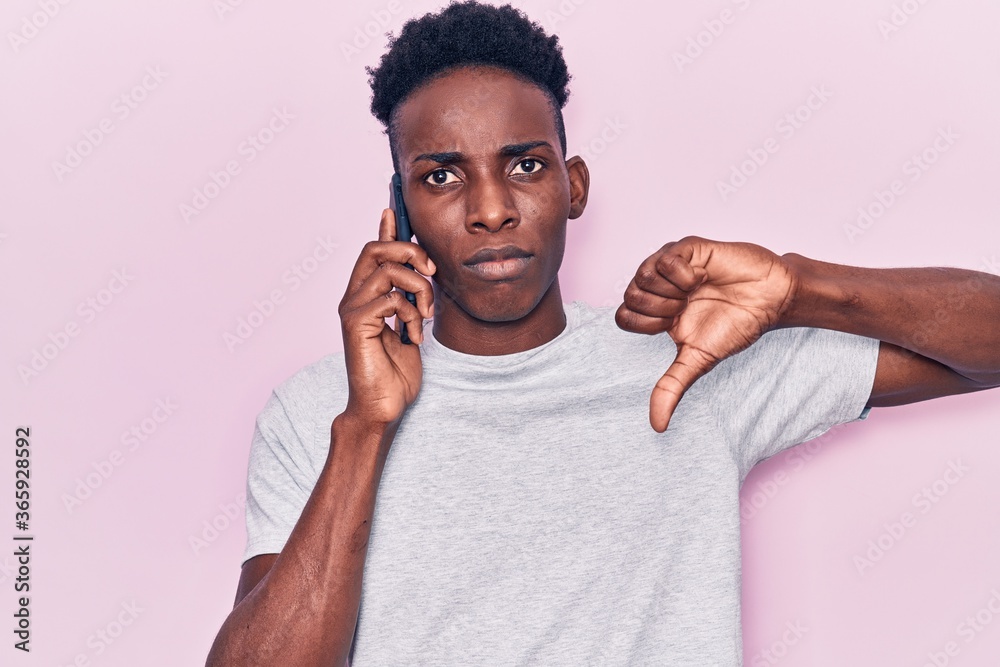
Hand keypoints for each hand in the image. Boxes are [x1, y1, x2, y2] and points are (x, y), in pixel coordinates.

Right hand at [338, 208, 435, 426]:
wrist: (383, 406)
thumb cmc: (395, 371)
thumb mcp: (411, 327)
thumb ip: (411, 299)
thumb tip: (423, 273)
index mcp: (366, 294)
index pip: (374, 250)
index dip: (386, 227)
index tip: (395, 207)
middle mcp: (353, 296)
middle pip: (376, 248)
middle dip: (410, 251)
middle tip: (432, 273)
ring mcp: (352, 309)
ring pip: (388, 270)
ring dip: (418, 289)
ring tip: (426, 315)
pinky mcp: (355, 325)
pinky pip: (390, 299)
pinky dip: (411, 314)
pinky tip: (414, 336)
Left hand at [615, 236, 796, 432]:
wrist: (771, 300)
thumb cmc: (735, 325)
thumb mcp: (697, 360)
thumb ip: (671, 388)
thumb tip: (657, 426)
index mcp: (655, 311)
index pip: (623, 316)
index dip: (646, 324)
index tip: (673, 325)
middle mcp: (659, 286)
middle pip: (629, 296)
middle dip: (660, 309)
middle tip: (685, 307)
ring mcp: (672, 265)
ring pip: (642, 275)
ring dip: (671, 292)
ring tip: (694, 292)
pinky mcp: (688, 248)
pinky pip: (666, 259)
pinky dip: (682, 275)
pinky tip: (700, 278)